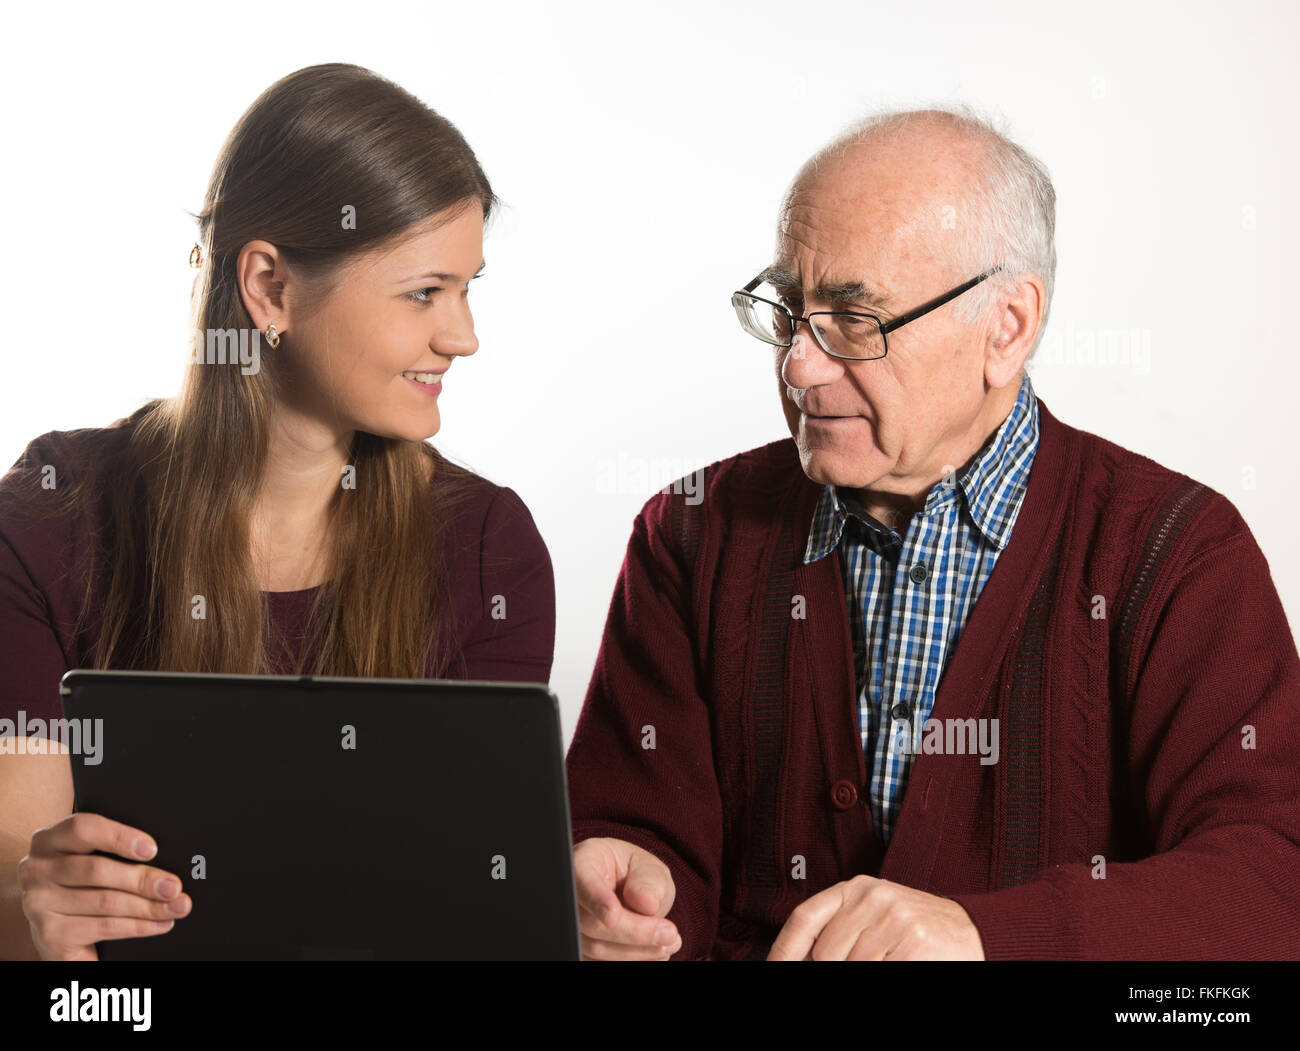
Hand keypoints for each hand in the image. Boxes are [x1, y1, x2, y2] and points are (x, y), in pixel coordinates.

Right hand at [17, 813, 191, 960]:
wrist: (54, 923)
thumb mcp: (90, 858)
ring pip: (105, 902)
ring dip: (148, 907)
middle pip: (97, 870)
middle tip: (173, 887)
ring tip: (175, 907)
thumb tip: (162, 861)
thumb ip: (115, 851)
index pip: (84, 829)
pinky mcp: (49, 934)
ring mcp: (39, 903)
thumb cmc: (81, 883)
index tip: (152, 849)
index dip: (120, 837)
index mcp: (50, 840)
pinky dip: (137, 927)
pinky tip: (157, 924)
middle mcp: (37, 869)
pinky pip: (103, 927)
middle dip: (143, 879)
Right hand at [573, 837, 681, 960]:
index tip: (613, 916)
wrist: (628, 893)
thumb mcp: (649, 868)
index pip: (583, 884)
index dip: (596, 901)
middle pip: (592, 923)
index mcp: (583, 864)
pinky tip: (655, 951)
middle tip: (669, 934)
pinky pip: (599, 962)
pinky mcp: (581, 949)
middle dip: (634, 933)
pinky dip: (632, 959)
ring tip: (670, 942)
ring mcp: (572, 927)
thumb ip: (649, 881)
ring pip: (596, 948)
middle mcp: (570, 897)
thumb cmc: (635, 875)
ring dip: (637, 952)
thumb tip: (646, 903)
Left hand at [767, 875, 984, 959]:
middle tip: (851, 965)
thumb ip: (837, 931)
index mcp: (855, 888)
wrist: (971, 931)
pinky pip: (878, 970)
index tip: (772, 967)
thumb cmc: (913, 928)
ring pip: (850, 966)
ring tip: (881, 961)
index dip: (783, 949)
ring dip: (859, 972)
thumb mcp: (871, 918)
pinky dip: (882, 973)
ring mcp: (893, 918)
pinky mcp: (913, 940)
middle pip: (824, 952)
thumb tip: (797, 958)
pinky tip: (895, 964)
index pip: (805, 917)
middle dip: (827, 969)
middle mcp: (871, 897)